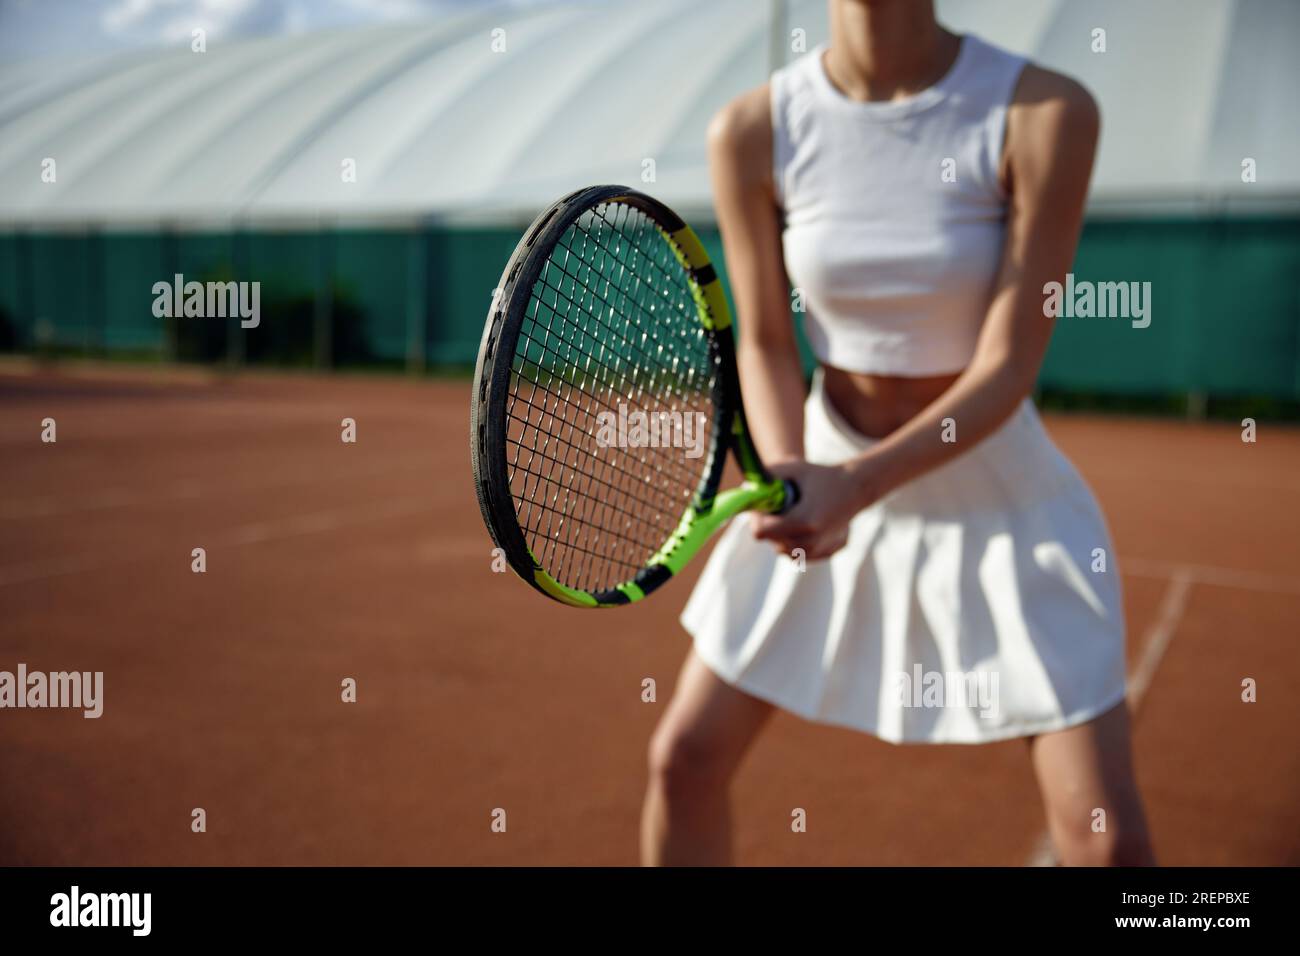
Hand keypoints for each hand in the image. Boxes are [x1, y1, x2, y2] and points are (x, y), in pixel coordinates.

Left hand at [751, 458, 875, 561]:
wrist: (855, 487)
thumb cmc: (822, 475)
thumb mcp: (793, 468)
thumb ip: (768, 475)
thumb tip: (747, 489)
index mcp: (804, 520)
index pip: (761, 531)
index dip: (756, 517)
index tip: (761, 505)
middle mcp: (812, 540)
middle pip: (772, 541)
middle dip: (770, 524)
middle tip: (778, 506)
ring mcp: (820, 549)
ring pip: (783, 549)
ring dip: (781, 534)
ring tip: (791, 513)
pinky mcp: (826, 553)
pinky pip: (797, 553)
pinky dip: (794, 541)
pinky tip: (801, 523)